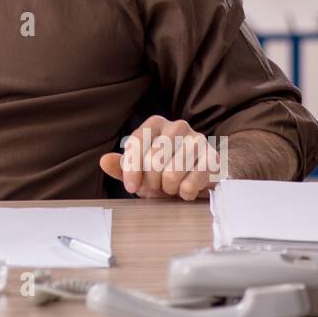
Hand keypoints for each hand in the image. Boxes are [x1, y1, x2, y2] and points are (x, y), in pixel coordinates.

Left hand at [98, 116, 221, 200]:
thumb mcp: (139, 170)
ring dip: (168, 188)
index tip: (131, 187)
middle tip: (157, 185)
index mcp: (155, 123)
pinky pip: (190, 184)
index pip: (136, 143)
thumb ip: (122, 166)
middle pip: (153, 160)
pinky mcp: (213, 158)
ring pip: (171, 174)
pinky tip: (186, 190)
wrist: (199, 177)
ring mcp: (197, 140)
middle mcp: (177, 126)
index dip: (131, 169)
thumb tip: (104, 161)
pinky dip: (184, 194)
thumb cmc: (164, 171)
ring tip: (171, 186)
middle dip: (151, 181)